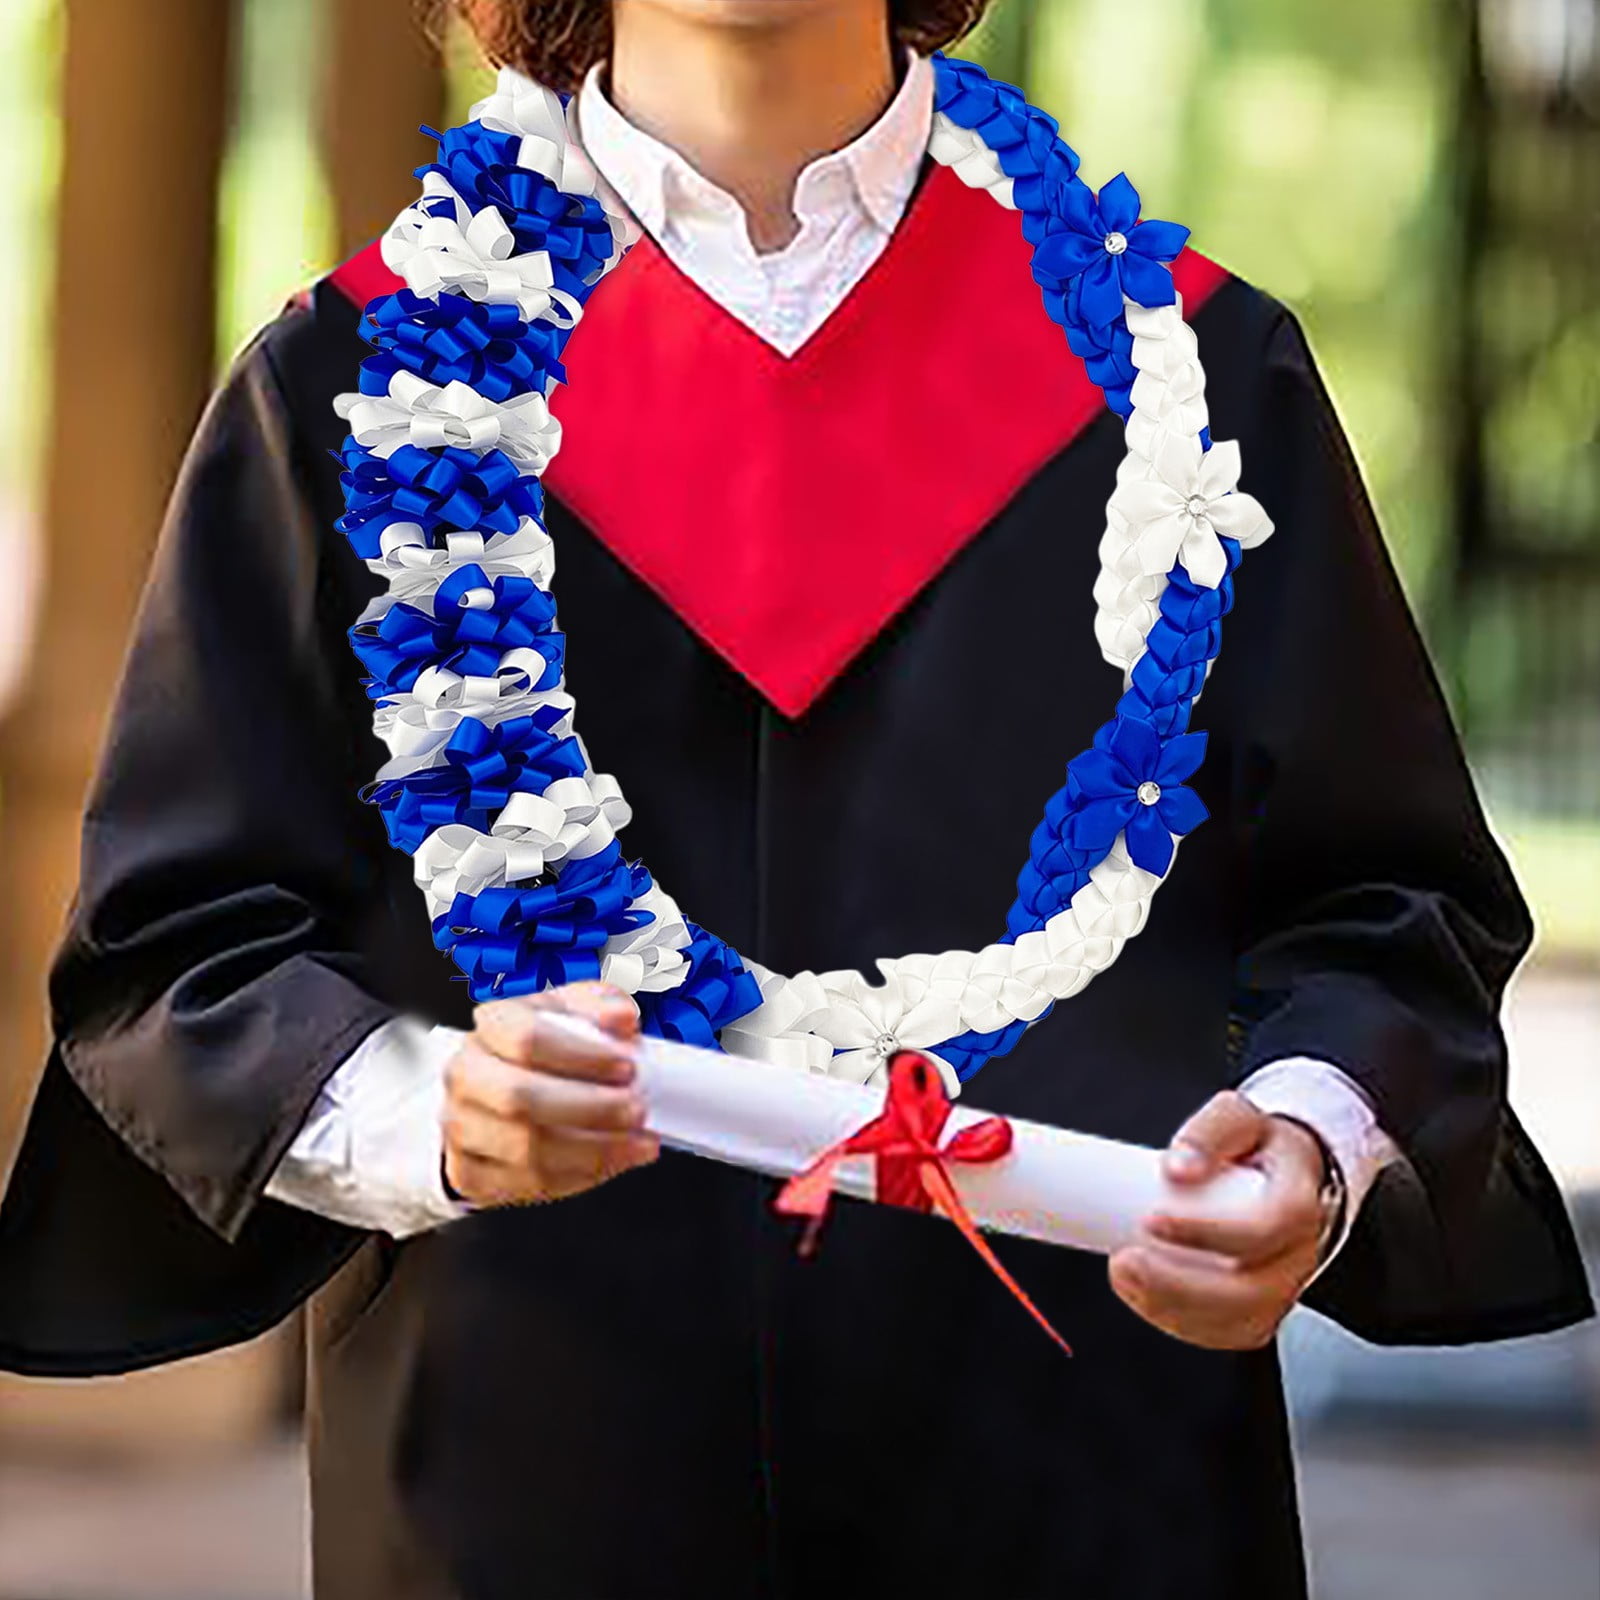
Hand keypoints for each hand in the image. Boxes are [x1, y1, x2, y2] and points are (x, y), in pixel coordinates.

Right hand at [442, 981, 658, 1206]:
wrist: (499, 1086)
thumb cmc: (545, 1045)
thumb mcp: (574, 1009)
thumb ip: (601, 1004)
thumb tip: (620, 1018)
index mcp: (491, 1025)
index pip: (527, 1038)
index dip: (582, 1056)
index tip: (626, 1065)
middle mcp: (468, 1075)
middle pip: (521, 1098)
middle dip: (591, 1109)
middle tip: (636, 1109)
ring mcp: (462, 1127)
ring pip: (526, 1150)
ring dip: (594, 1150)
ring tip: (635, 1141)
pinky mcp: (471, 1173)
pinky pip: (528, 1185)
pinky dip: (580, 1177)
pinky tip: (612, 1161)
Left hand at [1108, 1090, 1329, 1350]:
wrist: (1281, 1172)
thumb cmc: (1257, 1145)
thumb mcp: (1236, 1118)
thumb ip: (1208, 1132)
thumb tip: (1177, 1169)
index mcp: (1298, 1203)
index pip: (1265, 1229)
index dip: (1208, 1233)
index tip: (1151, 1219)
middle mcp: (1300, 1255)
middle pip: (1252, 1293)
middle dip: (1179, 1287)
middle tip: (1124, 1260)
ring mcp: (1284, 1289)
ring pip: (1237, 1323)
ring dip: (1172, 1309)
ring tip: (1122, 1273)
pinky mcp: (1261, 1310)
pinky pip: (1227, 1334)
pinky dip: (1181, 1324)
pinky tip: (1142, 1297)